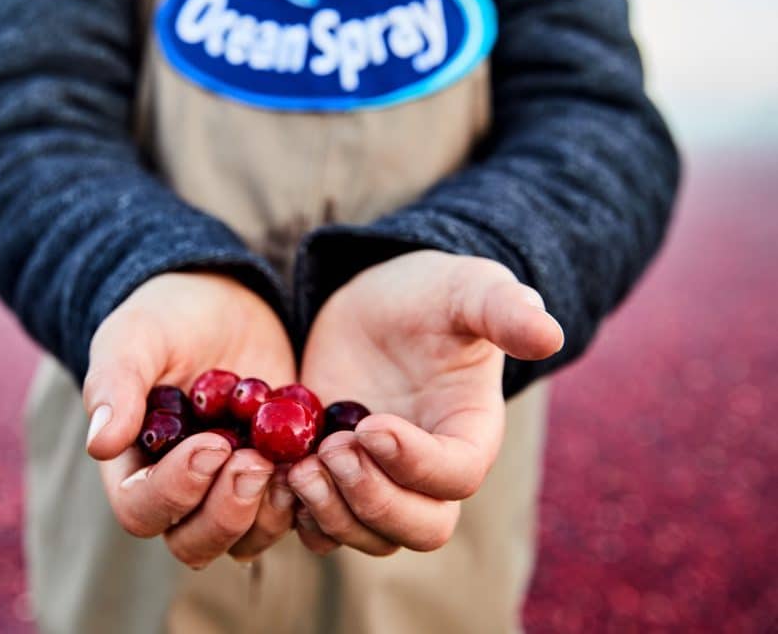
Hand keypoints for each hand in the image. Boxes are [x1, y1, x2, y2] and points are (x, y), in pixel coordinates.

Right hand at [82, 273, 296, 566]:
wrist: (224, 303)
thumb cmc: (167, 319)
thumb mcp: (135, 338)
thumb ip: (115, 385)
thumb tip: (100, 445)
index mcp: (134, 468)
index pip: (143, 511)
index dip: (176, 491)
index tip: (211, 444)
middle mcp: (181, 493)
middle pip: (195, 543)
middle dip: (227, 511)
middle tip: (253, 461)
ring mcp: (232, 490)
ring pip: (247, 540)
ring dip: (269, 512)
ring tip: (290, 464)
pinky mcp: (277, 478)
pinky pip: (293, 514)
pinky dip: (307, 498)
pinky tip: (317, 459)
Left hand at [290, 251, 562, 554]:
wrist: (378, 306)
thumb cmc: (432, 295)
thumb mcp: (468, 288)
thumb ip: (504, 308)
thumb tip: (548, 333)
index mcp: (469, 433)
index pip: (457, 477)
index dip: (415, 464)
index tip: (370, 424)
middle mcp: (428, 471)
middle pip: (418, 529)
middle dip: (373, 501)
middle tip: (333, 450)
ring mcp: (380, 480)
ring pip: (369, 537)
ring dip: (332, 515)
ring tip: (300, 466)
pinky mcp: (336, 478)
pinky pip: (322, 527)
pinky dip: (298, 515)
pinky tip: (277, 473)